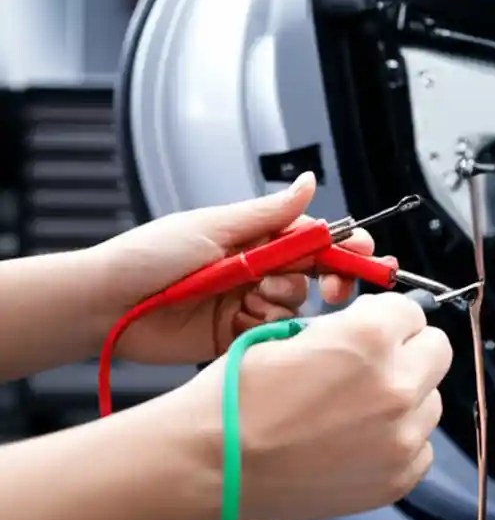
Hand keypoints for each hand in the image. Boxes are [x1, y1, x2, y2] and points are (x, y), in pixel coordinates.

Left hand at [91, 172, 393, 363]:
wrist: (106, 305)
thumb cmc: (148, 256)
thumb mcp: (213, 226)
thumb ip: (269, 212)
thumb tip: (309, 182)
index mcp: (257, 238)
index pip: (316, 238)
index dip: (345, 246)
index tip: (363, 255)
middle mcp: (259, 270)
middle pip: (318, 273)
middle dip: (333, 278)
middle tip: (334, 288)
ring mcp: (249, 304)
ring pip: (299, 304)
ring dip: (285, 299)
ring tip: (253, 296)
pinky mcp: (239, 338)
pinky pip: (275, 334)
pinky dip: (270, 327)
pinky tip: (247, 319)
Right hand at [174, 292, 451, 519]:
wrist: (213, 463)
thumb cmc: (240, 395)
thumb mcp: (295, 334)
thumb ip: (351, 328)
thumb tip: (381, 328)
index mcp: (370, 337)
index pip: (412, 312)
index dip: (388, 319)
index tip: (372, 330)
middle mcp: (396, 384)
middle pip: (436, 351)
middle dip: (408, 352)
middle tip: (372, 367)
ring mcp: (403, 436)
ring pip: (430, 401)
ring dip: (404, 399)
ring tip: (355, 411)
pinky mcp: (399, 476)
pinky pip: (421, 447)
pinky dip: (398, 443)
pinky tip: (356, 443)